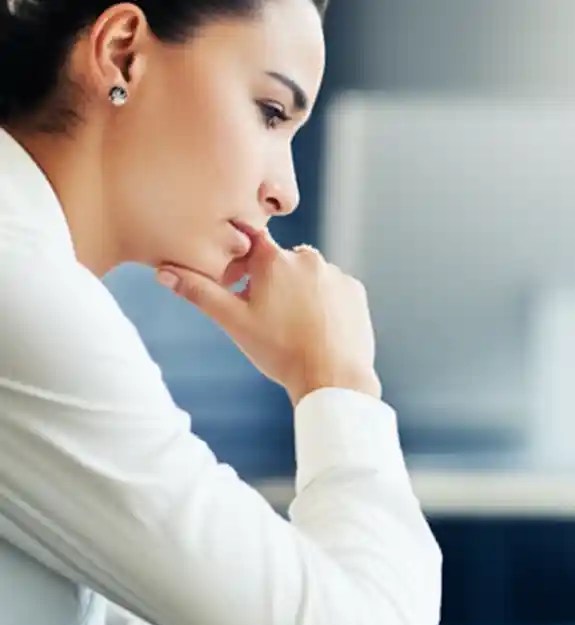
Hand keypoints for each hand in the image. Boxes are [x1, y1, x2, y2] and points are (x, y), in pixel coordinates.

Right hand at [155, 225, 381, 405]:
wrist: (332, 377)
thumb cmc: (280, 351)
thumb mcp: (234, 322)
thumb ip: (199, 292)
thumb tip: (163, 272)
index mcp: (274, 260)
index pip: (249, 242)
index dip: (241, 262)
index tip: (238, 284)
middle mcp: (307, 258)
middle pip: (280, 260)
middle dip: (270, 280)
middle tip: (265, 315)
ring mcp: (335, 274)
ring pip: (308, 275)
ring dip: (298, 290)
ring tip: (293, 325)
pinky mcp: (355, 291)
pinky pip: (333, 289)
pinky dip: (324, 301)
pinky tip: (317, 326)